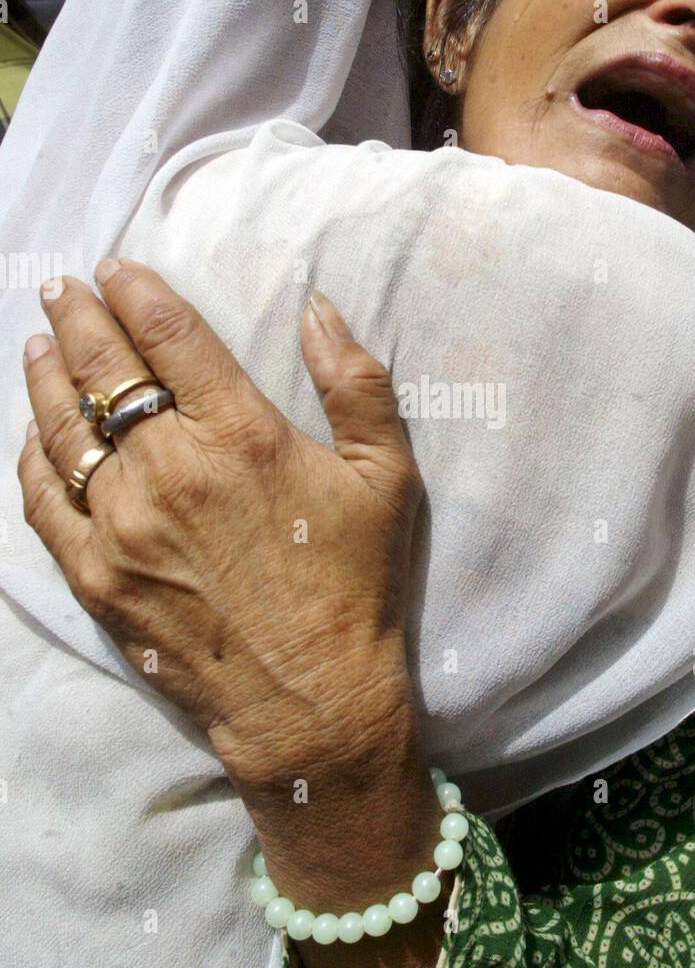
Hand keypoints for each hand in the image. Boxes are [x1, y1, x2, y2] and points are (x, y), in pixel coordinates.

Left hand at [18, 259, 422, 791]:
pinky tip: (32, 433)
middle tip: (63, 290)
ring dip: (44, 376)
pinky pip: (44, 499)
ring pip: (62, 429)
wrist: (309, 699)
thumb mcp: (386, 478)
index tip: (115, 268)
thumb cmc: (355, 585)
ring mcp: (123, 525)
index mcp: (242, 436)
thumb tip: (317, 307)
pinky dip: (32, 457)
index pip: (170, 337)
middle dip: (79, 318)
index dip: (136, 292)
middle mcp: (171, 470)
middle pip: (105, 371)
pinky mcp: (96, 576)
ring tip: (37, 345)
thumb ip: (356, 385)